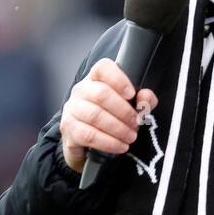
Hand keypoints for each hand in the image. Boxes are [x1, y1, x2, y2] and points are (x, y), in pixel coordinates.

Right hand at [60, 58, 157, 173]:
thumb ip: (143, 100)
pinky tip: (120, 146)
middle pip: (101, 93)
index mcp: (96, 79)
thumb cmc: (111, 119)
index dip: (119, 79)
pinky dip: (108, 142)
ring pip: (95, 115)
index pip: (103, 68)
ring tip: (131, 137)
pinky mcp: (68, 129)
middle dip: (123, 111)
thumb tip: (145, 97)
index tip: (132, 94)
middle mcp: (81, 90)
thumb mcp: (131, 107)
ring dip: (118, 128)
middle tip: (136, 123)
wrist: (87, 144)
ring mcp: (72, 109)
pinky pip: (88, 134)